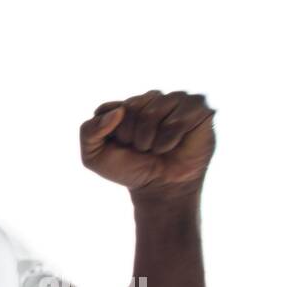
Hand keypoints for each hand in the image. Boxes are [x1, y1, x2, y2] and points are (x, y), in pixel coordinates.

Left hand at [80, 90, 215, 198]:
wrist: (158, 188)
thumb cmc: (128, 169)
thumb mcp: (94, 156)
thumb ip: (89, 131)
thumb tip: (118, 111)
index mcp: (126, 105)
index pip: (109, 109)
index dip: (113, 134)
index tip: (120, 147)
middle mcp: (152, 98)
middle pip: (131, 108)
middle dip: (131, 136)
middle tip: (142, 149)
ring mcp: (176, 100)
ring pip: (153, 112)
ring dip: (150, 139)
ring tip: (156, 148)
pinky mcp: (198, 109)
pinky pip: (176, 120)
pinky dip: (169, 140)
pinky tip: (171, 146)